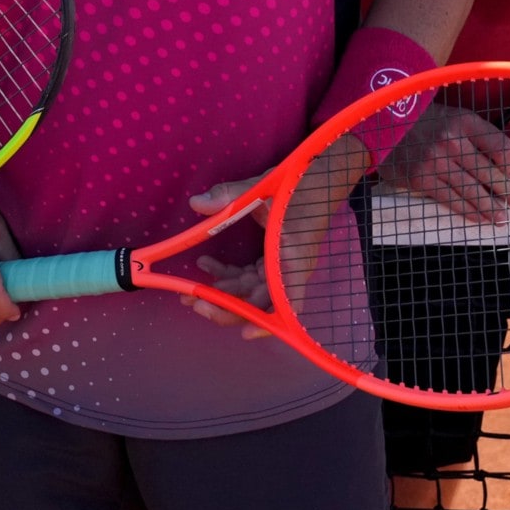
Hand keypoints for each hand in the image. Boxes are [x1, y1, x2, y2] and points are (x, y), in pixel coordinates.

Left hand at [182, 148, 362, 337]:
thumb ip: (229, 196)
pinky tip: (207, 265)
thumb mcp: (263, 187)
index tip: (244, 332)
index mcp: (293, 257)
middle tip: (192, 301)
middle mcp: (290, 269)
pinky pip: (251, 277)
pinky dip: (229, 276)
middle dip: (225, 304)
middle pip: (259, 302)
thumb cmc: (298, 184)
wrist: (319, 176)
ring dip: (222, 292)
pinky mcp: (274, 260)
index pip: (282, 301)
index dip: (265, 322)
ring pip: (250, 291)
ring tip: (190, 291)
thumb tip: (196, 203)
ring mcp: (282, 267)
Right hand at [378, 104, 509, 223]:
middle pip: (490, 173)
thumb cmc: (419, 120)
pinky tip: (479, 217)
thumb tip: (498, 165)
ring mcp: (435, 162)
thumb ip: (472, 135)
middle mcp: (451, 141)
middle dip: (508, 191)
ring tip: (501, 217)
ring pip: (473, 191)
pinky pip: (451, 200)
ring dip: (491, 208)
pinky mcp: (420, 179)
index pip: (501, 147)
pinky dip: (468, 211)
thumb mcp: (449, 115)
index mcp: (463, 121)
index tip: (508, 170)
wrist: (378, 125)